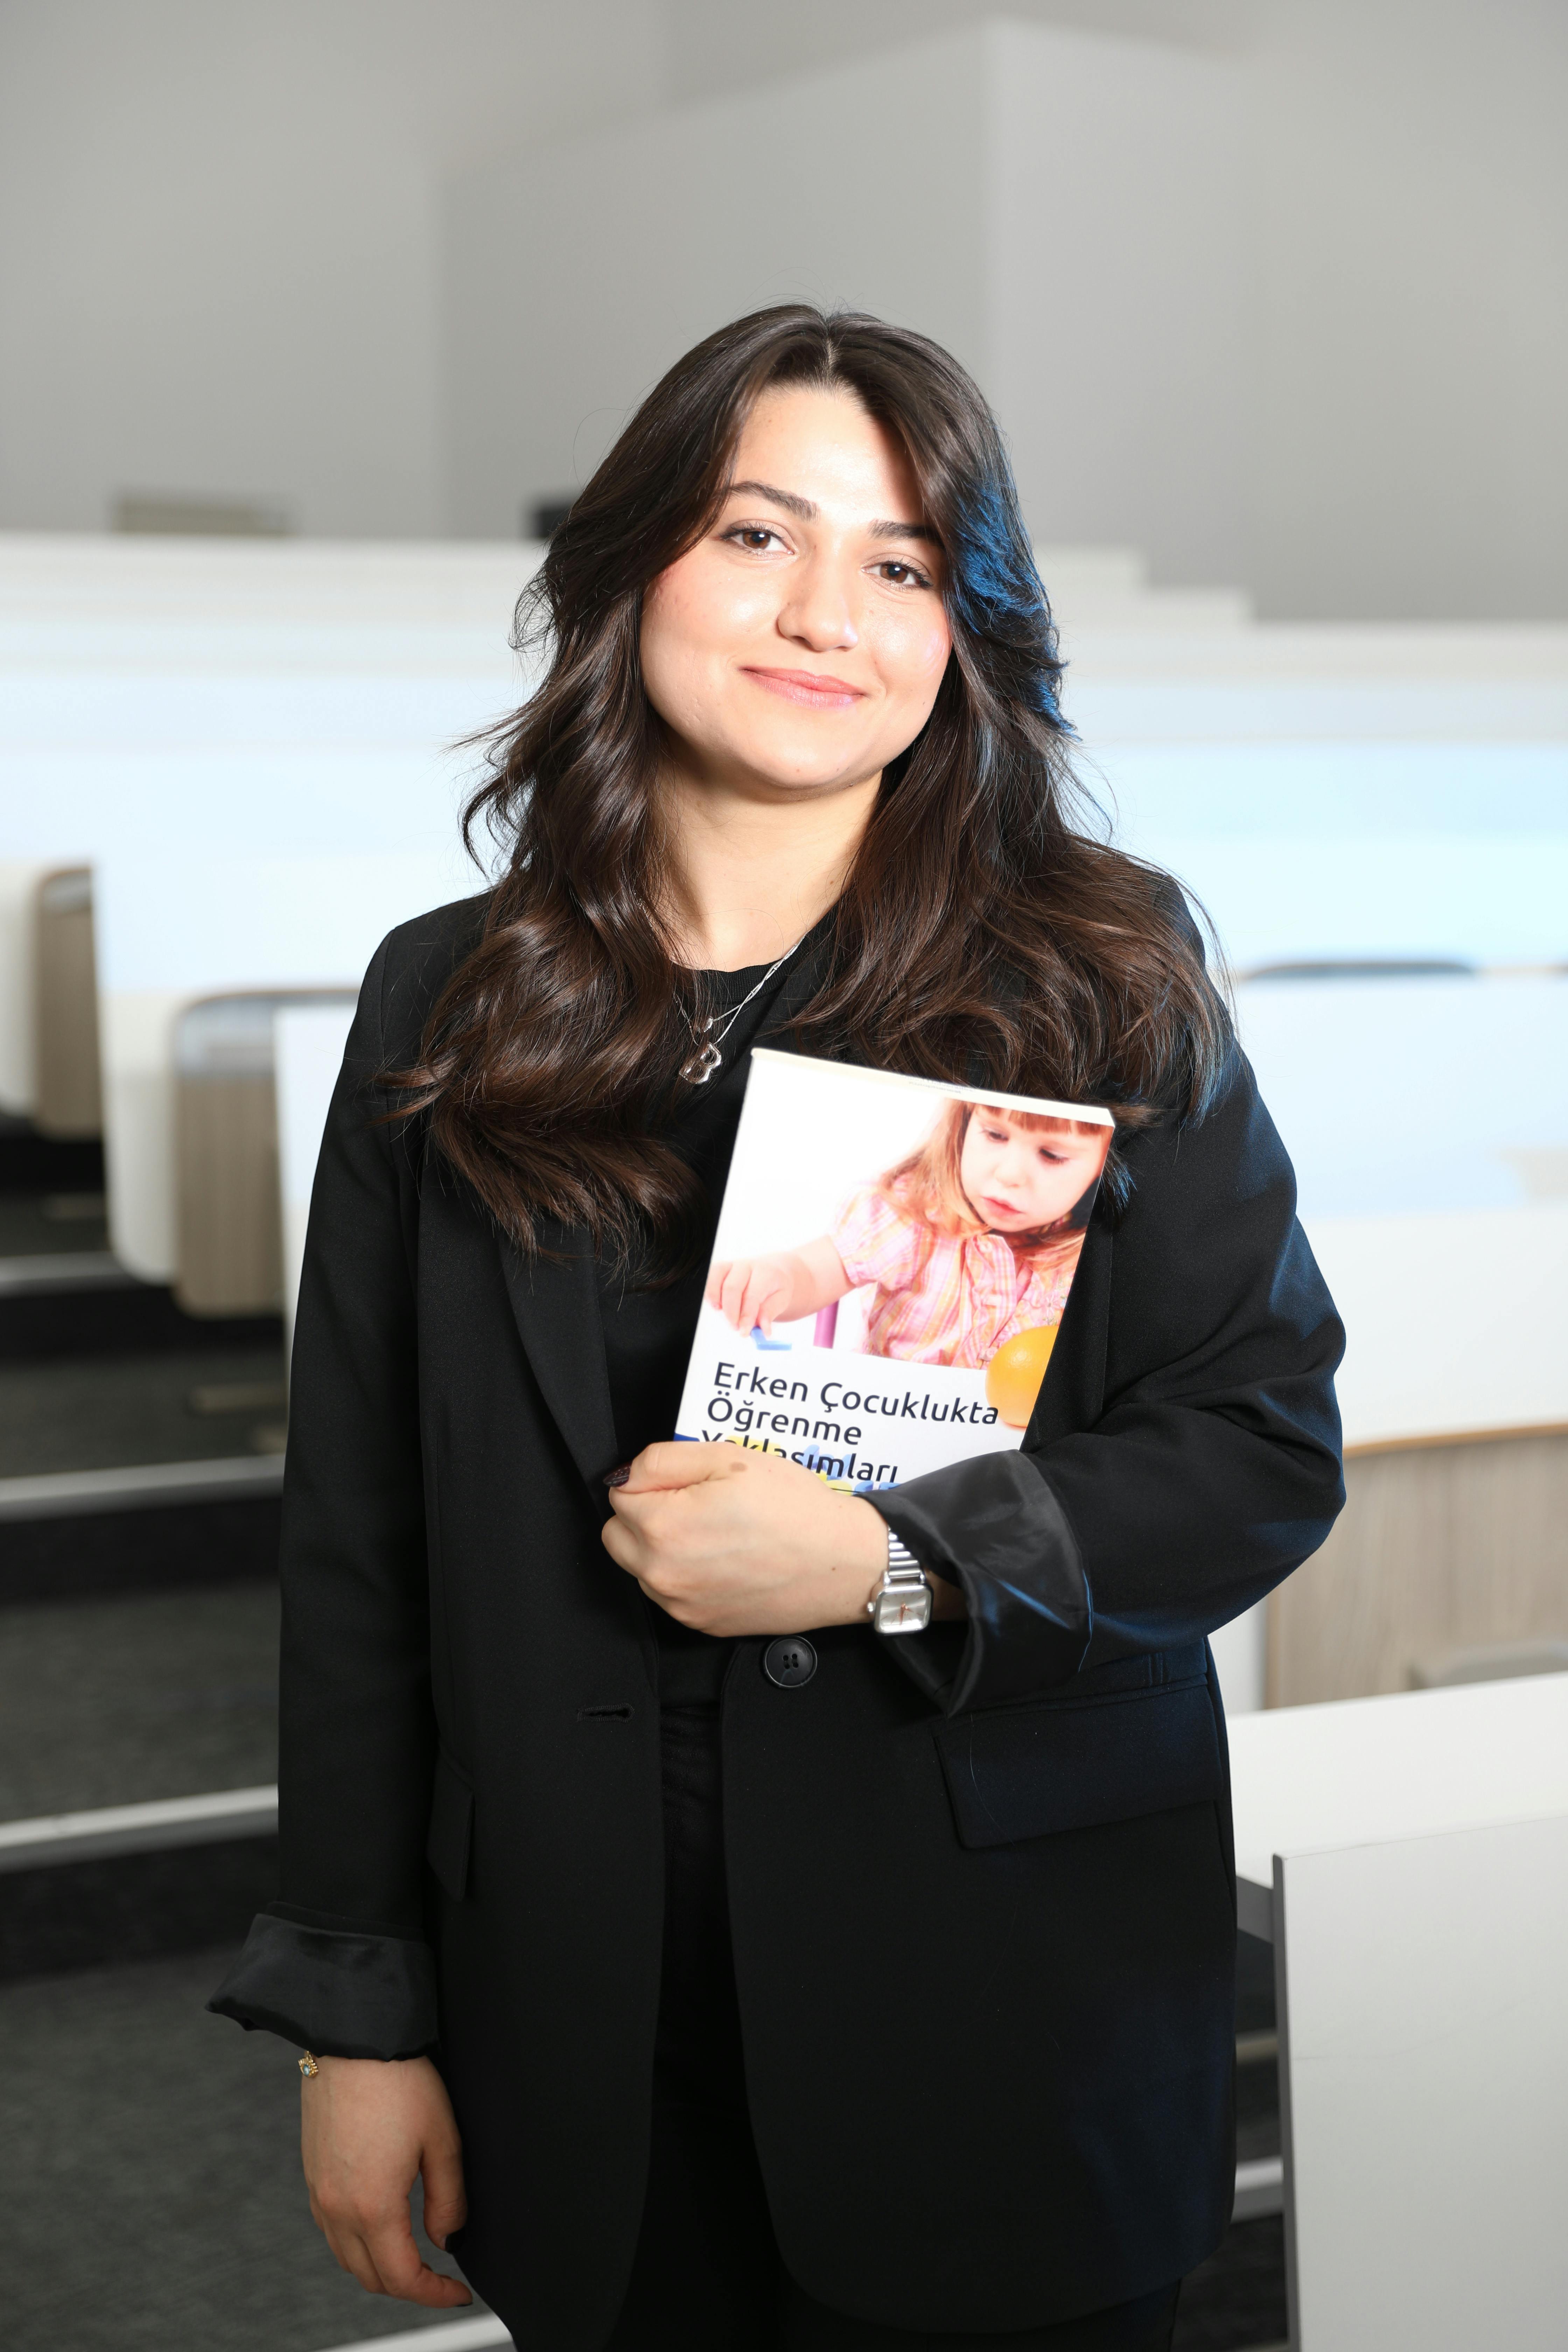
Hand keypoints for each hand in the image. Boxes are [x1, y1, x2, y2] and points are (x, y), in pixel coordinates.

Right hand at [301, 2054, 470, 2307]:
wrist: (353, 2038)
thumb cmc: (399, 2081)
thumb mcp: (442, 2140)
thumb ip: (448, 2199)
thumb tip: (446, 2238)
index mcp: (371, 2206)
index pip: (402, 2278)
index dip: (434, 2295)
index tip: (457, 2292)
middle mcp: (336, 2208)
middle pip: (370, 2277)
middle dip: (407, 2286)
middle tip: (439, 2277)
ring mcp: (318, 2192)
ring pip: (347, 2257)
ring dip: (379, 2266)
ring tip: (412, 2254)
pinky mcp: (311, 2175)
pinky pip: (331, 2230)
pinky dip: (356, 2242)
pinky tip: (379, 2224)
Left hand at [603, 1442, 887, 1634]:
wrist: (843, 1562)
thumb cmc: (796, 1510)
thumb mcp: (730, 1457)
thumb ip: (664, 1459)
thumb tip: (628, 1473)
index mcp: (665, 1528)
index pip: (618, 1494)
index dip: (649, 1479)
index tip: (682, 1480)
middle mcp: (665, 1574)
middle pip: (617, 1536)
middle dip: (643, 1515)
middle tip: (690, 1502)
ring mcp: (683, 1605)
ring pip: (640, 1568)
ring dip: (660, 1547)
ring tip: (712, 1531)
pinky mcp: (702, 1624)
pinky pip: (671, 1595)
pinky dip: (685, 1575)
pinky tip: (722, 1557)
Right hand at [706, 1252, 804, 1336]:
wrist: (772, 1269)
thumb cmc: (775, 1286)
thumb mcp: (781, 1299)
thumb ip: (770, 1313)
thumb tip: (763, 1330)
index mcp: (765, 1272)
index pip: (752, 1295)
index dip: (746, 1316)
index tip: (744, 1332)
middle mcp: (746, 1266)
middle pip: (731, 1288)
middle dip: (731, 1312)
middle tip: (735, 1327)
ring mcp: (731, 1265)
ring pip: (715, 1279)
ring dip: (715, 1300)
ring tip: (722, 1314)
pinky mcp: (720, 1268)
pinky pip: (708, 1278)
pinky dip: (709, 1294)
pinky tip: (717, 1305)